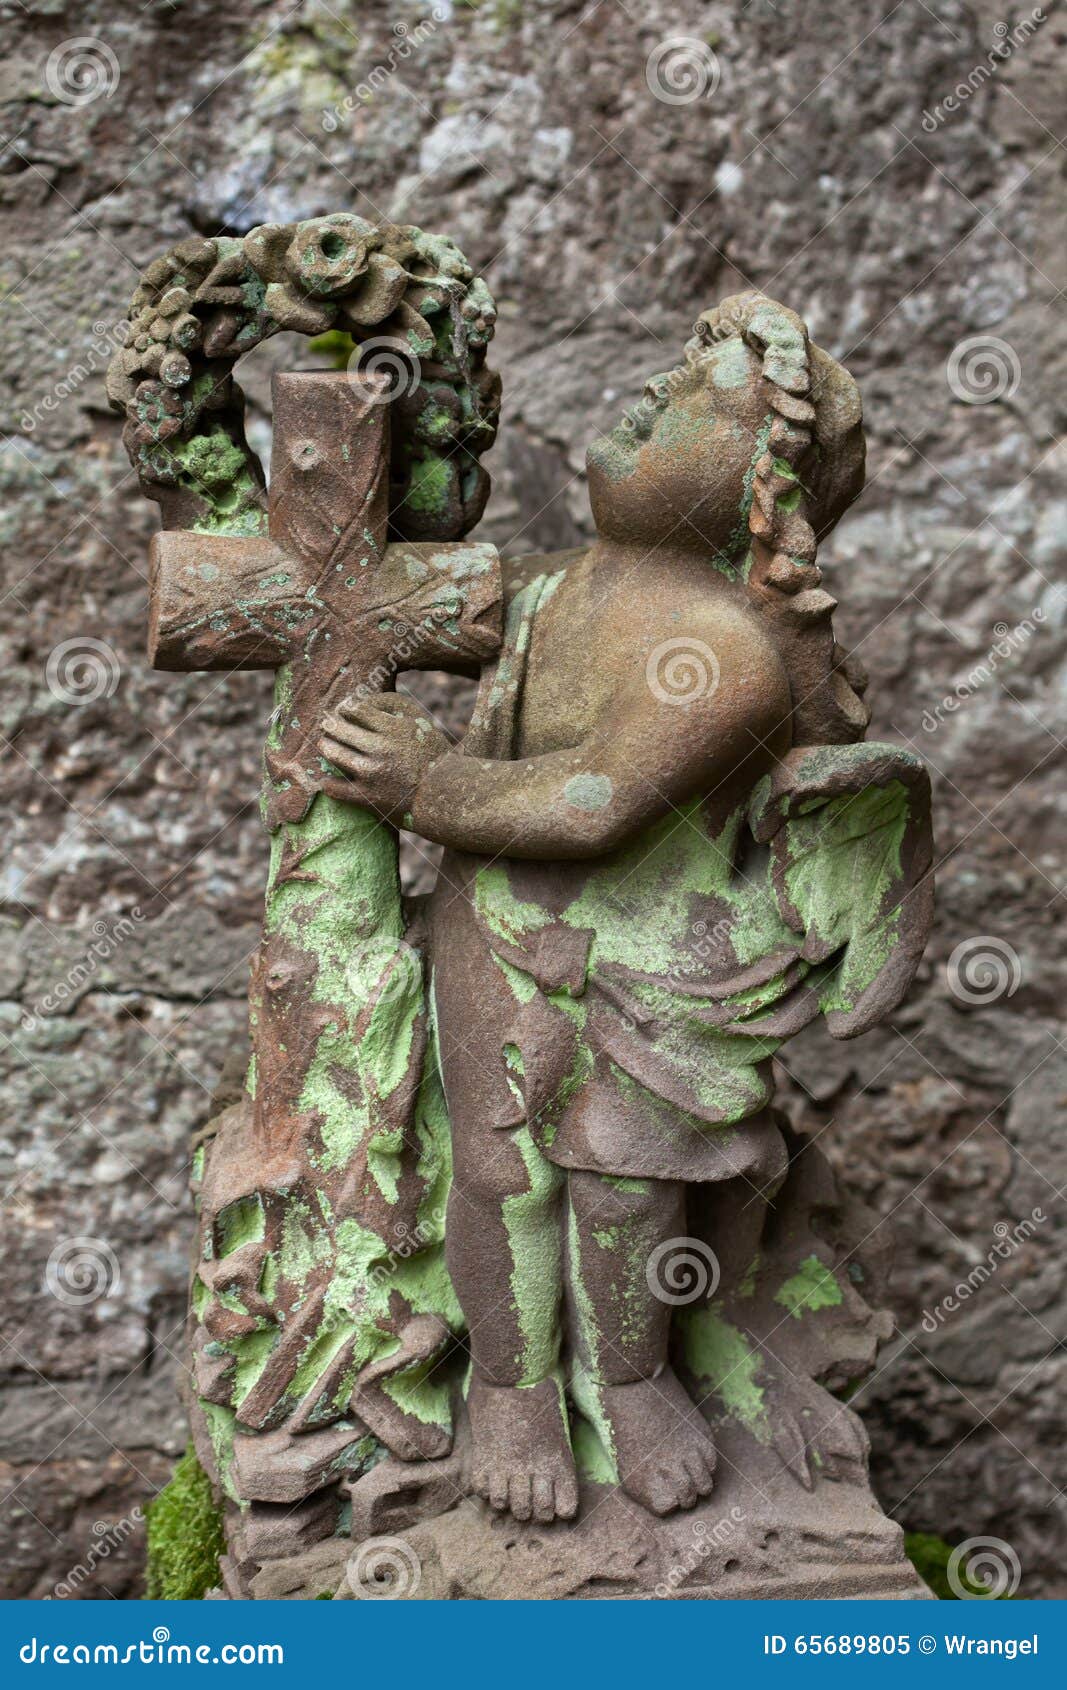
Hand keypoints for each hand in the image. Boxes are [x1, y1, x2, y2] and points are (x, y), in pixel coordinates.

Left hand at [319, 692, 449, 823]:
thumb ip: (392, 703)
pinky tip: (328, 779)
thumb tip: (359, 699)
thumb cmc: (431, 753)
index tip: (343, 711)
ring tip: (327, 746)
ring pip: (333, 753)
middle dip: (330, 724)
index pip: (354, 709)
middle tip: (327, 724)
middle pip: (339, 729)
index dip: (344, 707)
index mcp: (394, 729)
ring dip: (326, 747)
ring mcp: (373, 774)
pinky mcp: (369, 797)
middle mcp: (381, 749)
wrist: (444, 793)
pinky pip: (335, 789)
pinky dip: (327, 783)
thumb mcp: (419, 720)